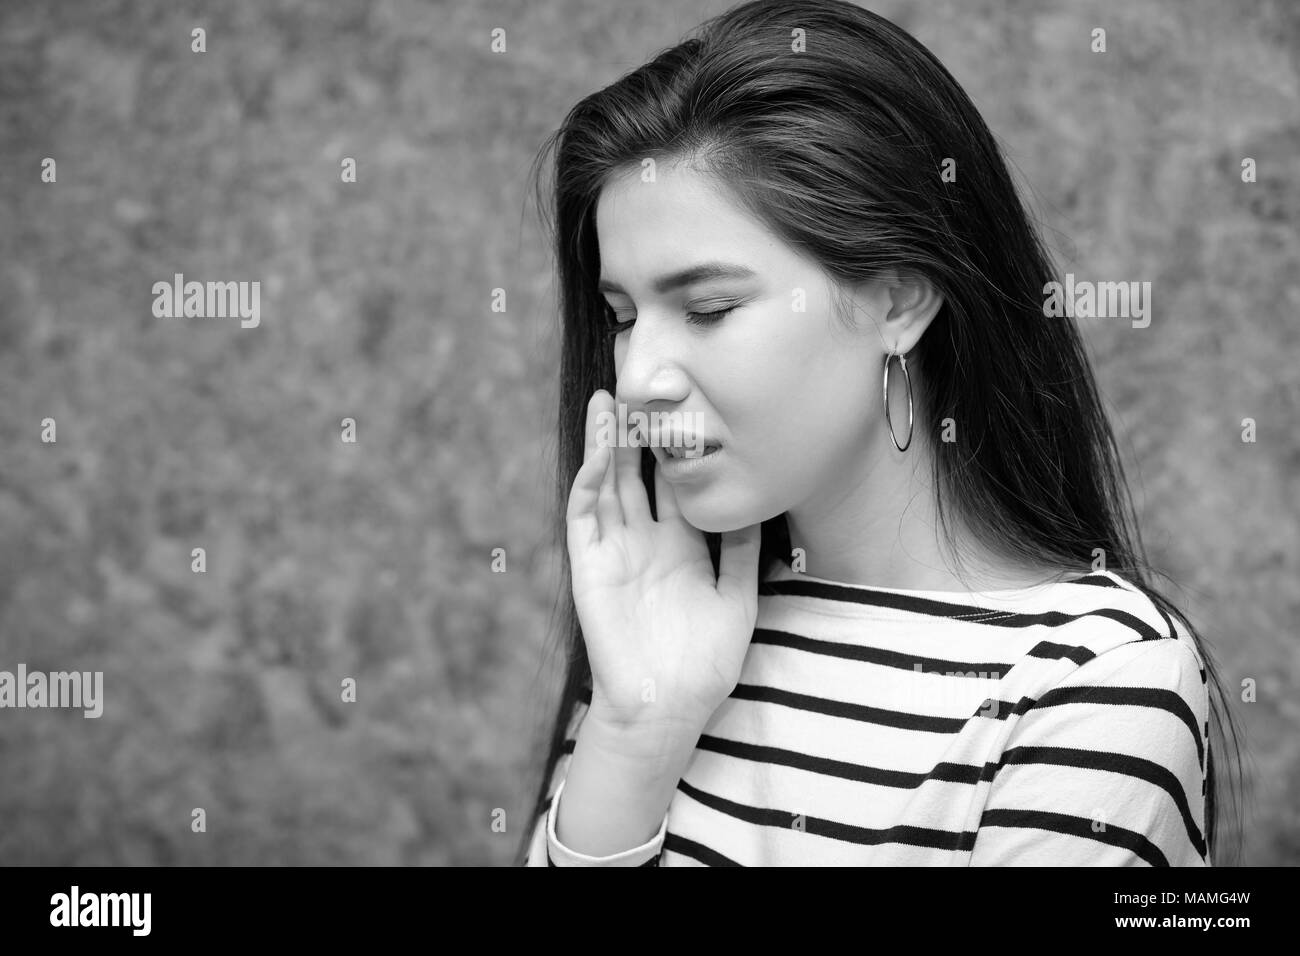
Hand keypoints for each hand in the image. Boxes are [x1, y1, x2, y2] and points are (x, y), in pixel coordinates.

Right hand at [566, 389, 763, 736]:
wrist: (667, 709)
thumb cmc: (703, 663)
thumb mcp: (737, 598)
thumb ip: (744, 551)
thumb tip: (758, 501)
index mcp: (680, 546)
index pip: (675, 484)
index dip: (679, 447)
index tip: (692, 404)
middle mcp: (645, 541)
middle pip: (637, 474)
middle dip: (637, 433)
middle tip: (643, 385)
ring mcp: (614, 551)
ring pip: (606, 484)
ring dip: (604, 443)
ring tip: (609, 399)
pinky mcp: (589, 566)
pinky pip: (585, 514)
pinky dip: (589, 479)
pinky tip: (598, 449)